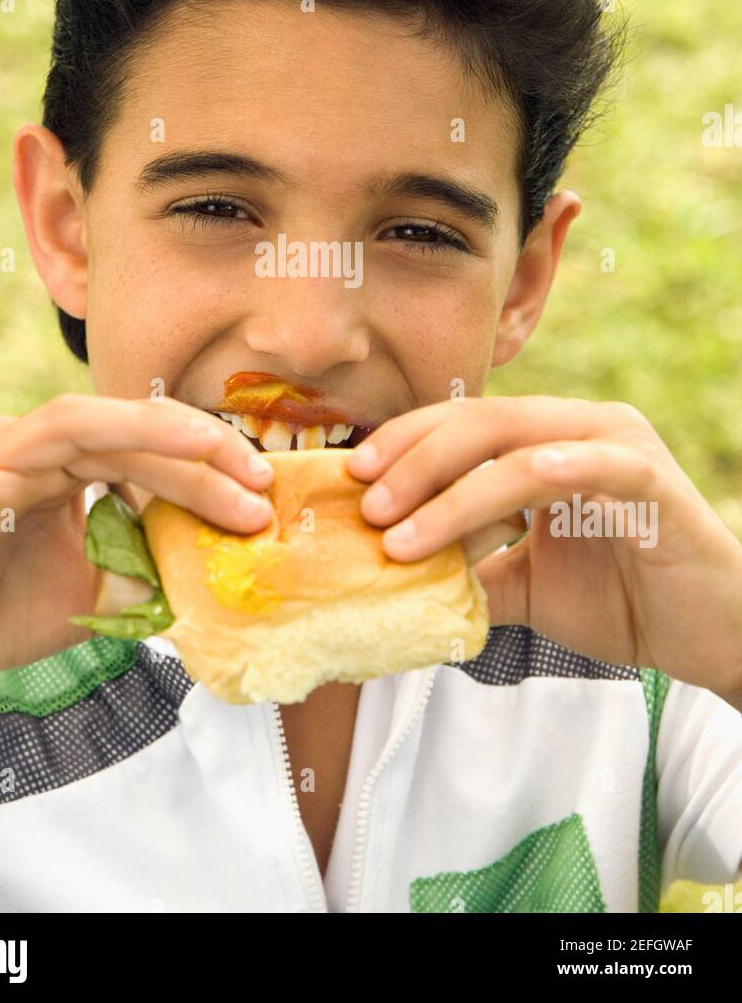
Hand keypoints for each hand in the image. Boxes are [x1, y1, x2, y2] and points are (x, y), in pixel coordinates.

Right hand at [0, 333, 274, 725]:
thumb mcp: (90, 595)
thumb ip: (140, 572)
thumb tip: (203, 567)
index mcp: (66, 468)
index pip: (149, 454)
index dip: (208, 468)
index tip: (263, 493)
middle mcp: (35, 452)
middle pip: (128, 438)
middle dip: (199, 456)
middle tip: (259, 483)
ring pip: (76, 428)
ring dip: (148, 434)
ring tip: (208, 441)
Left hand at [347, 396, 741, 698]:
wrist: (709, 636)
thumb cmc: (622, 599)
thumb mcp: (525, 585)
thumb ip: (469, 570)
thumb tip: (390, 578)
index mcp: (549, 438)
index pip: (461, 422)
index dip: (403, 442)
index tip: (351, 477)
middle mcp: (581, 426)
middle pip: (478, 422)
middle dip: (412, 461)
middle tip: (366, 505)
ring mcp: (618, 446)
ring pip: (517, 448)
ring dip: (451, 490)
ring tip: (400, 534)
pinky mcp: (651, 481)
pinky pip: (590, 467)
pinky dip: (543, 475)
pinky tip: (495, 498)